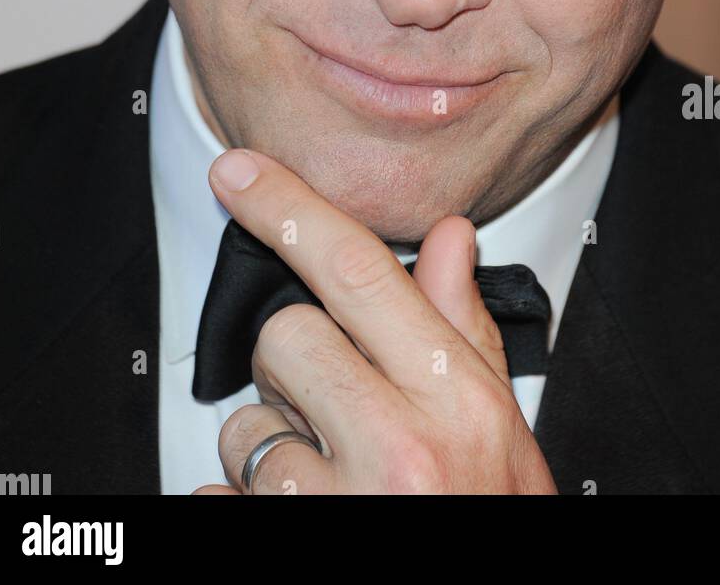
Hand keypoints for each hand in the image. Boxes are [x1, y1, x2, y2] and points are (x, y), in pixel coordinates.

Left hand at [191, 148, 557, 495]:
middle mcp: (397, 451)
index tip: (240, 174)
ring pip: (246, 429)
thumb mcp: (501, 437)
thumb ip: (462, 333)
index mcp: (455, 403)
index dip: (290, 206)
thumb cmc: (493, 529)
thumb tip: (447, 240)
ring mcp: (334, 508)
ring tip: (331, 486)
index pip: (357, 271)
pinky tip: (307, 522)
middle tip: (338, 410)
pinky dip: (245, 512)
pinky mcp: (282, 546)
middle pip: (286, 338)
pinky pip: (219, 502)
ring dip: (273, 453)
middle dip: (296, 367)